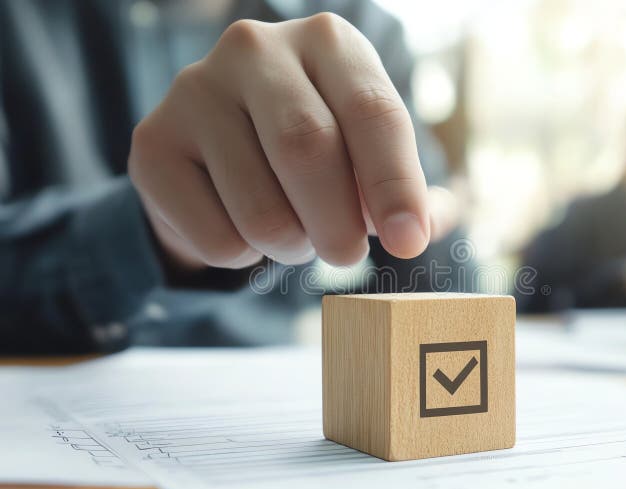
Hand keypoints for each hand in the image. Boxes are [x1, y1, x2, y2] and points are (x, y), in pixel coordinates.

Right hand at [129, 14, 452, 269]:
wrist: (221, 150)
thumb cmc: (316, 151)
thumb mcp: (369, 157)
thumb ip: (409, 191)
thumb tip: (423, 227)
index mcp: (328, 43)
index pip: (373, 112)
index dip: (396, 186)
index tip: (409, 243)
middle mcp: (256, 49)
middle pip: (307, 150)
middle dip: (338, 225)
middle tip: (346, 255)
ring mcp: (195, 90)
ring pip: (261, 209)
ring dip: (290, 246)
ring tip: (293, 235)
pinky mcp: (152, 143)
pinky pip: (215, 236)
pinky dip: (244, 257)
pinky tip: (242, 228)